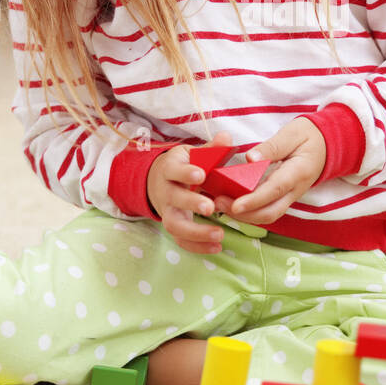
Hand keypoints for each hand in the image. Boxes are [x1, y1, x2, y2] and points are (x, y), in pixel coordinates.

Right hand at [146, 132, 232, 253]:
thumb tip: (226, 137)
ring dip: (196, 232)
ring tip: (219, 234)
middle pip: (173, 199)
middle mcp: (165, 191)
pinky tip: (216, 247)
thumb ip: (211, 149)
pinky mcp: (173, 226)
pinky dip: (197, 246)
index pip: (174, 170)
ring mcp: (167, 211)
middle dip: (191, 204)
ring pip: (174, 225)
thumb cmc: (183, 166)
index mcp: (170, 169)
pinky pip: (181, 240)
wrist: (159, 181)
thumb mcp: (193, 154)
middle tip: (210, 208)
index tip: (201, 174)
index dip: (185, 173)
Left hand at [211, 118, 326, 226]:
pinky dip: (249, 211)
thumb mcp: (292, 133)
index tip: (235, 205)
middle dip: (245, 214)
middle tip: (219, 203)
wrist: (328, 144)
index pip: (275, 190)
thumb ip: (272, 147)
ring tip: (221, 204)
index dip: (254, 200)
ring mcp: (291, 196)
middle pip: (271, 212)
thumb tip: (250, 158)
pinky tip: (231, 202)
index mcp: (299, 172)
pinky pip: (267, 209)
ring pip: (268, 215)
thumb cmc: (309, 136)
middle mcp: (295, 190)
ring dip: (245, 216)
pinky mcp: (284, 197)